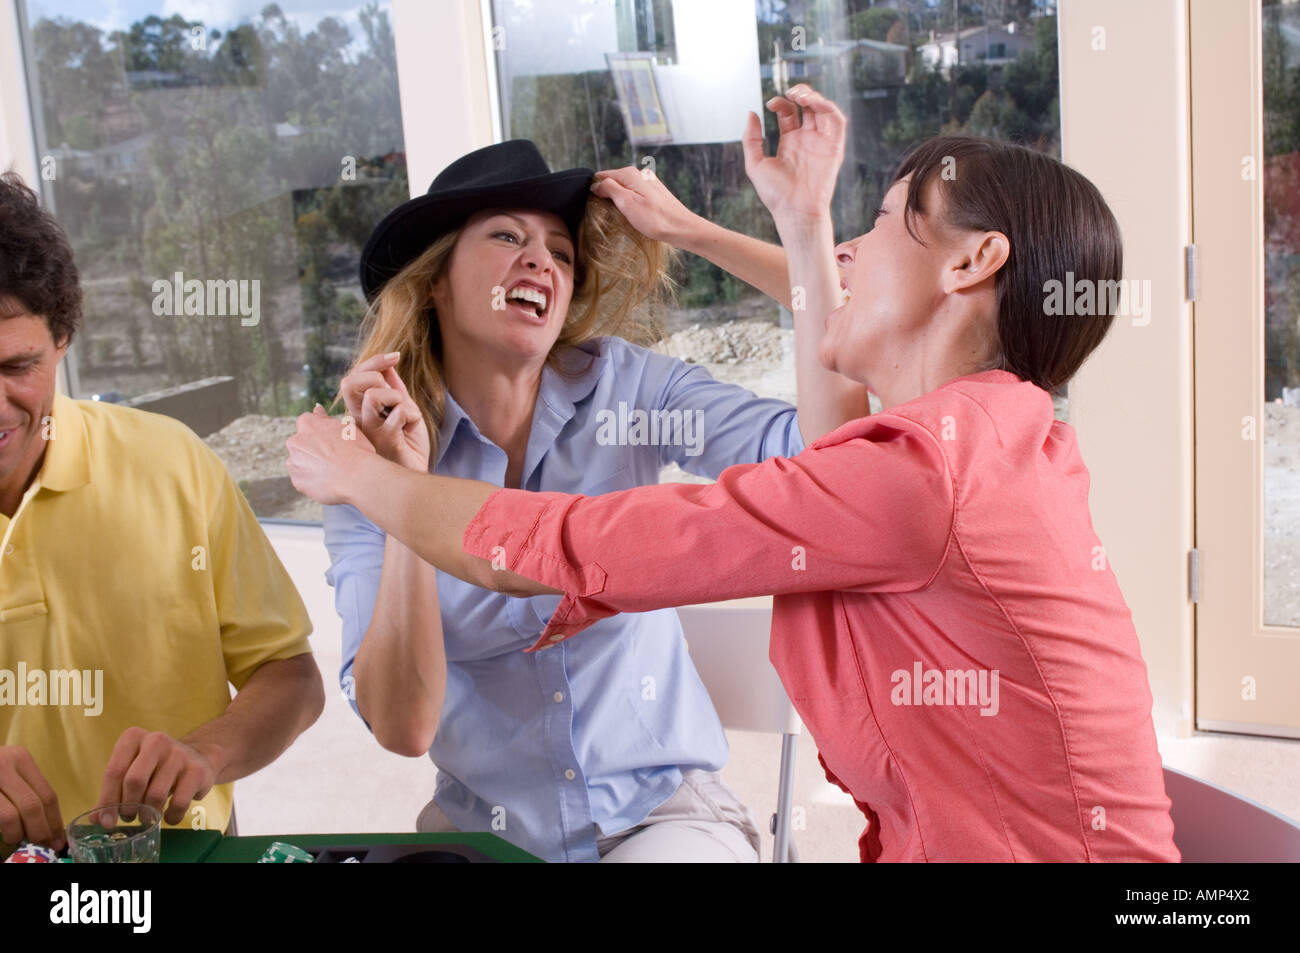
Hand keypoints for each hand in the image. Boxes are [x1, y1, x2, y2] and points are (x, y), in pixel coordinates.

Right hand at [0, 746, 64, 851]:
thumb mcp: (10, 770)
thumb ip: (27, 790)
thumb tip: (50, 827)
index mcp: (21, 758)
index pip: (47, 795)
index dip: (55, 821)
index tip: (58, 840)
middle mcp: (4, 765)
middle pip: (32, 806)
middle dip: (39, 831)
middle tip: (42, 845)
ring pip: (10, 816)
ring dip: (16, 834)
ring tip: (15, 838)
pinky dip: (3, 830)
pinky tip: (3, 833)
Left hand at [94, 727, 216, 826]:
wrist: (197, 758)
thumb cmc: (155, 768)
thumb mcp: (131, 772)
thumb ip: (112, 794)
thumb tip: (98, 820)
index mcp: (133, 737)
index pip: (114, 771)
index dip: (108, 800)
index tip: (106, 821)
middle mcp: (156, 740)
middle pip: (134, 781)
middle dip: (128, 807)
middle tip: (129, 817)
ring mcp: (179, 754)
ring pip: (156, 794)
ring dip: (148, 814)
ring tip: (147, 818)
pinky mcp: (198, 770)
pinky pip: (179, 802)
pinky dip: (171, 816)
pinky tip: (169, 816)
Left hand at [286, 404, 376, 505]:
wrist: (357, 477)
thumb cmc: (356, 450)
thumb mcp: (346, 427)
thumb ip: (326, 418)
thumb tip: (316, 408)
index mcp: (307, 425)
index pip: (306, 422)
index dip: (319, 432)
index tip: (329, 440)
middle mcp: (295, 442)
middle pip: (300, 443)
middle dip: (312, 448)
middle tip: (332, 457)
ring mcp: (293, 462)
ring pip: (300, 462)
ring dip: (310, 464)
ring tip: (331, 472)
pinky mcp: (296, 481)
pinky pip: (302, 479)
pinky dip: (311, 480)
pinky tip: (327, 481)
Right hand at [339, 352, 430, 471]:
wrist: (416, 475)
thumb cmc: (408, 446)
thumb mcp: (403, 411)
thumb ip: (395, 390)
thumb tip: (389, 366)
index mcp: (359, 413)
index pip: (353, 379)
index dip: (372, 362)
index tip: (395, 356)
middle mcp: (358, 422)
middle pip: (348, 383)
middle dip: (374, 373)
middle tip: (394, 388)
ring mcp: (369, 432)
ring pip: (374, 395)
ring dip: (397, 396)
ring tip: (406, 412)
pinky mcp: (385, 441)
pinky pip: (399, 411)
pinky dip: (412, 414)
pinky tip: (412, 427)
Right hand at [589, 165, 700, 246]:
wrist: (681, 228)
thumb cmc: (655, 219)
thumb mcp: (626, 202)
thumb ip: (609, 188)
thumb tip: (596, 184)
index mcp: (630, 173)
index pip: (602, 176)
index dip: (596, 190)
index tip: (596, 206)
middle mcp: (639, 174)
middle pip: (612, 182)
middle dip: (606, 196)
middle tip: (609, 213)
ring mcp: (647, 182)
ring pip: (623, 189)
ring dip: (618, 201)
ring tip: (622, 216)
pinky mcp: (653, 193)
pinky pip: (633, 195)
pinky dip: (629, 203)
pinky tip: (633, 215)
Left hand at [742, 84, 845, 225]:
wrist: (795, 211)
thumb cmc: (775, 194)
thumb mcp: (755, 163)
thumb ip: (751, 138)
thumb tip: (751, 113)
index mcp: (790, 143)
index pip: (789, 113)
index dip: (781, 103)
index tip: (769, 104)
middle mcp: (807, 140)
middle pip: (808, 107)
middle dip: (800, 93)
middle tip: (790, 91)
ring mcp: (821, 143)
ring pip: (823, 110)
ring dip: (815, 97)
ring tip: (801, 94)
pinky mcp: (834, 148)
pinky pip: (837, 122)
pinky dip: (828, 107)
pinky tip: (813, 103)